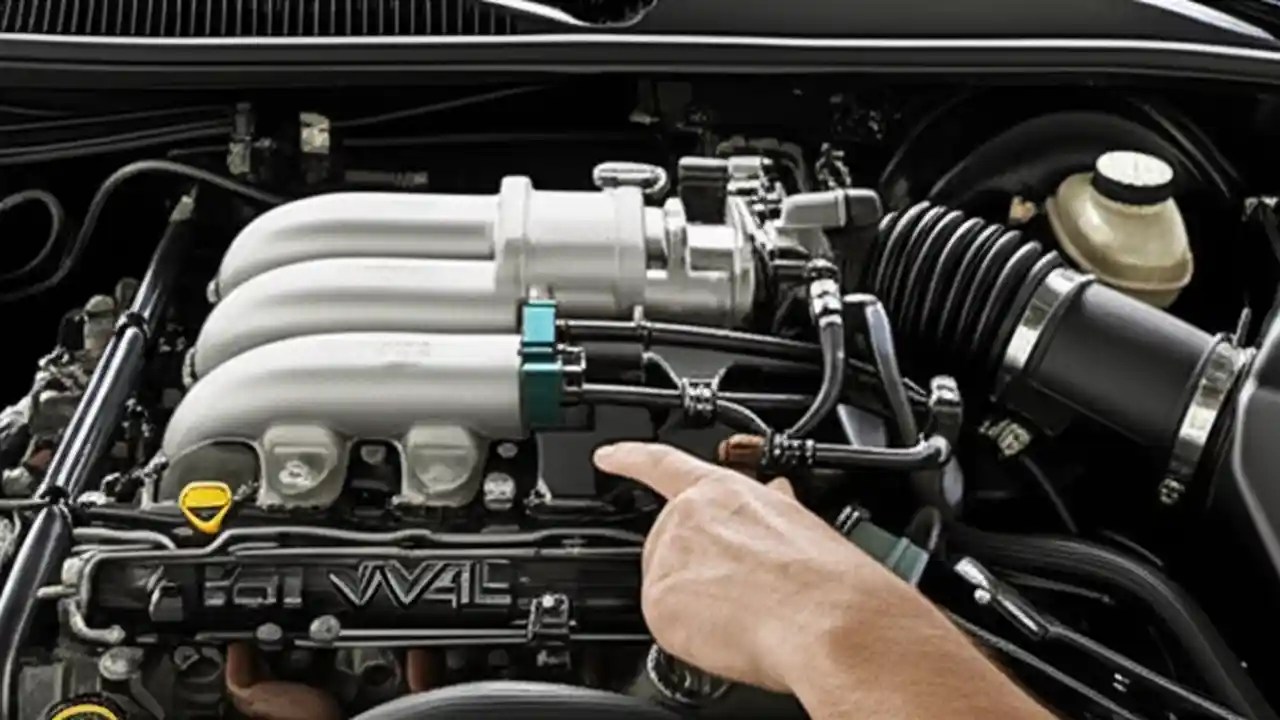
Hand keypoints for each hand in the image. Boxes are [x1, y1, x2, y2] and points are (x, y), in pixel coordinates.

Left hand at [593, 441, 915, 692]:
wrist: (827, 620)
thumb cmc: (824, 580)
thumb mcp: (797, 522)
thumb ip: (766, 508)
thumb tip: (772, 497)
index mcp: (722, 491)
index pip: (661, 464)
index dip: (630, 458)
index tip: (607, 457)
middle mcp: (688, 516)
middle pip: (666, 544)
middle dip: (691, 570)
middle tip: (734, 594)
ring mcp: (669, 556)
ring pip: (668, 587)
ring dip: (695, 603)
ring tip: (745, 616)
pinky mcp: (659, 601)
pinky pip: (668, 624)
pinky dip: (693, 636)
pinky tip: (728, 635)